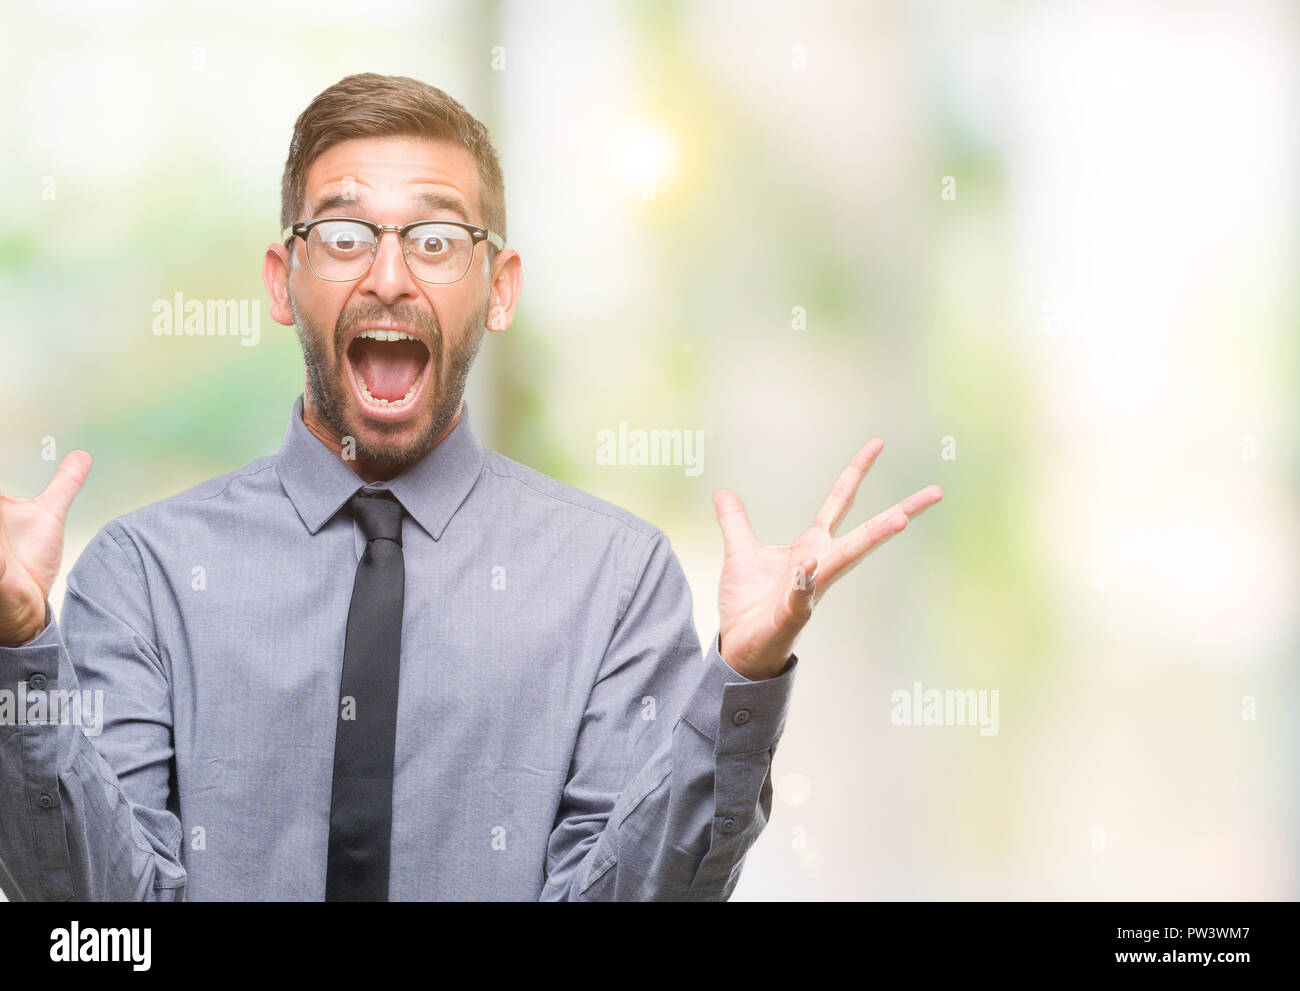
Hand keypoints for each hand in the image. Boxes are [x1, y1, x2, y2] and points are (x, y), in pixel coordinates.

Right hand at [0, 451, 91, 646]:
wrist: (26, 604)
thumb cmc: (27, 561)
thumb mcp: (48, 515)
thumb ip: (63, 484)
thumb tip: (82, 455)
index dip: (5, 455)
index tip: (8, 453)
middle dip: (4, 503)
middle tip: (10, 500)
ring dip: (5, 529)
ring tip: (10, 530)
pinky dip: (2, 556)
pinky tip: (7, 555)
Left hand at [712, 439, 940, 679]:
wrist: (739, 646)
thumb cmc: (748, 604)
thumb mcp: (739, 552)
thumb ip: (735, 522)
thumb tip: (722, 492)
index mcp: (810, 546)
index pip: (839, 502)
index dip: (856, 472)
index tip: (877, 444)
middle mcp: (819, 564)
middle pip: (865, 531)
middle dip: (900, 510)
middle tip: (935, 492)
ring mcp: (810, 588)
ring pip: (845, 559)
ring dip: (872, 539)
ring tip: (899, 519)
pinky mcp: (792, 613)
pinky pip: (802, 593)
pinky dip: (805, 579)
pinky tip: (810, 563)